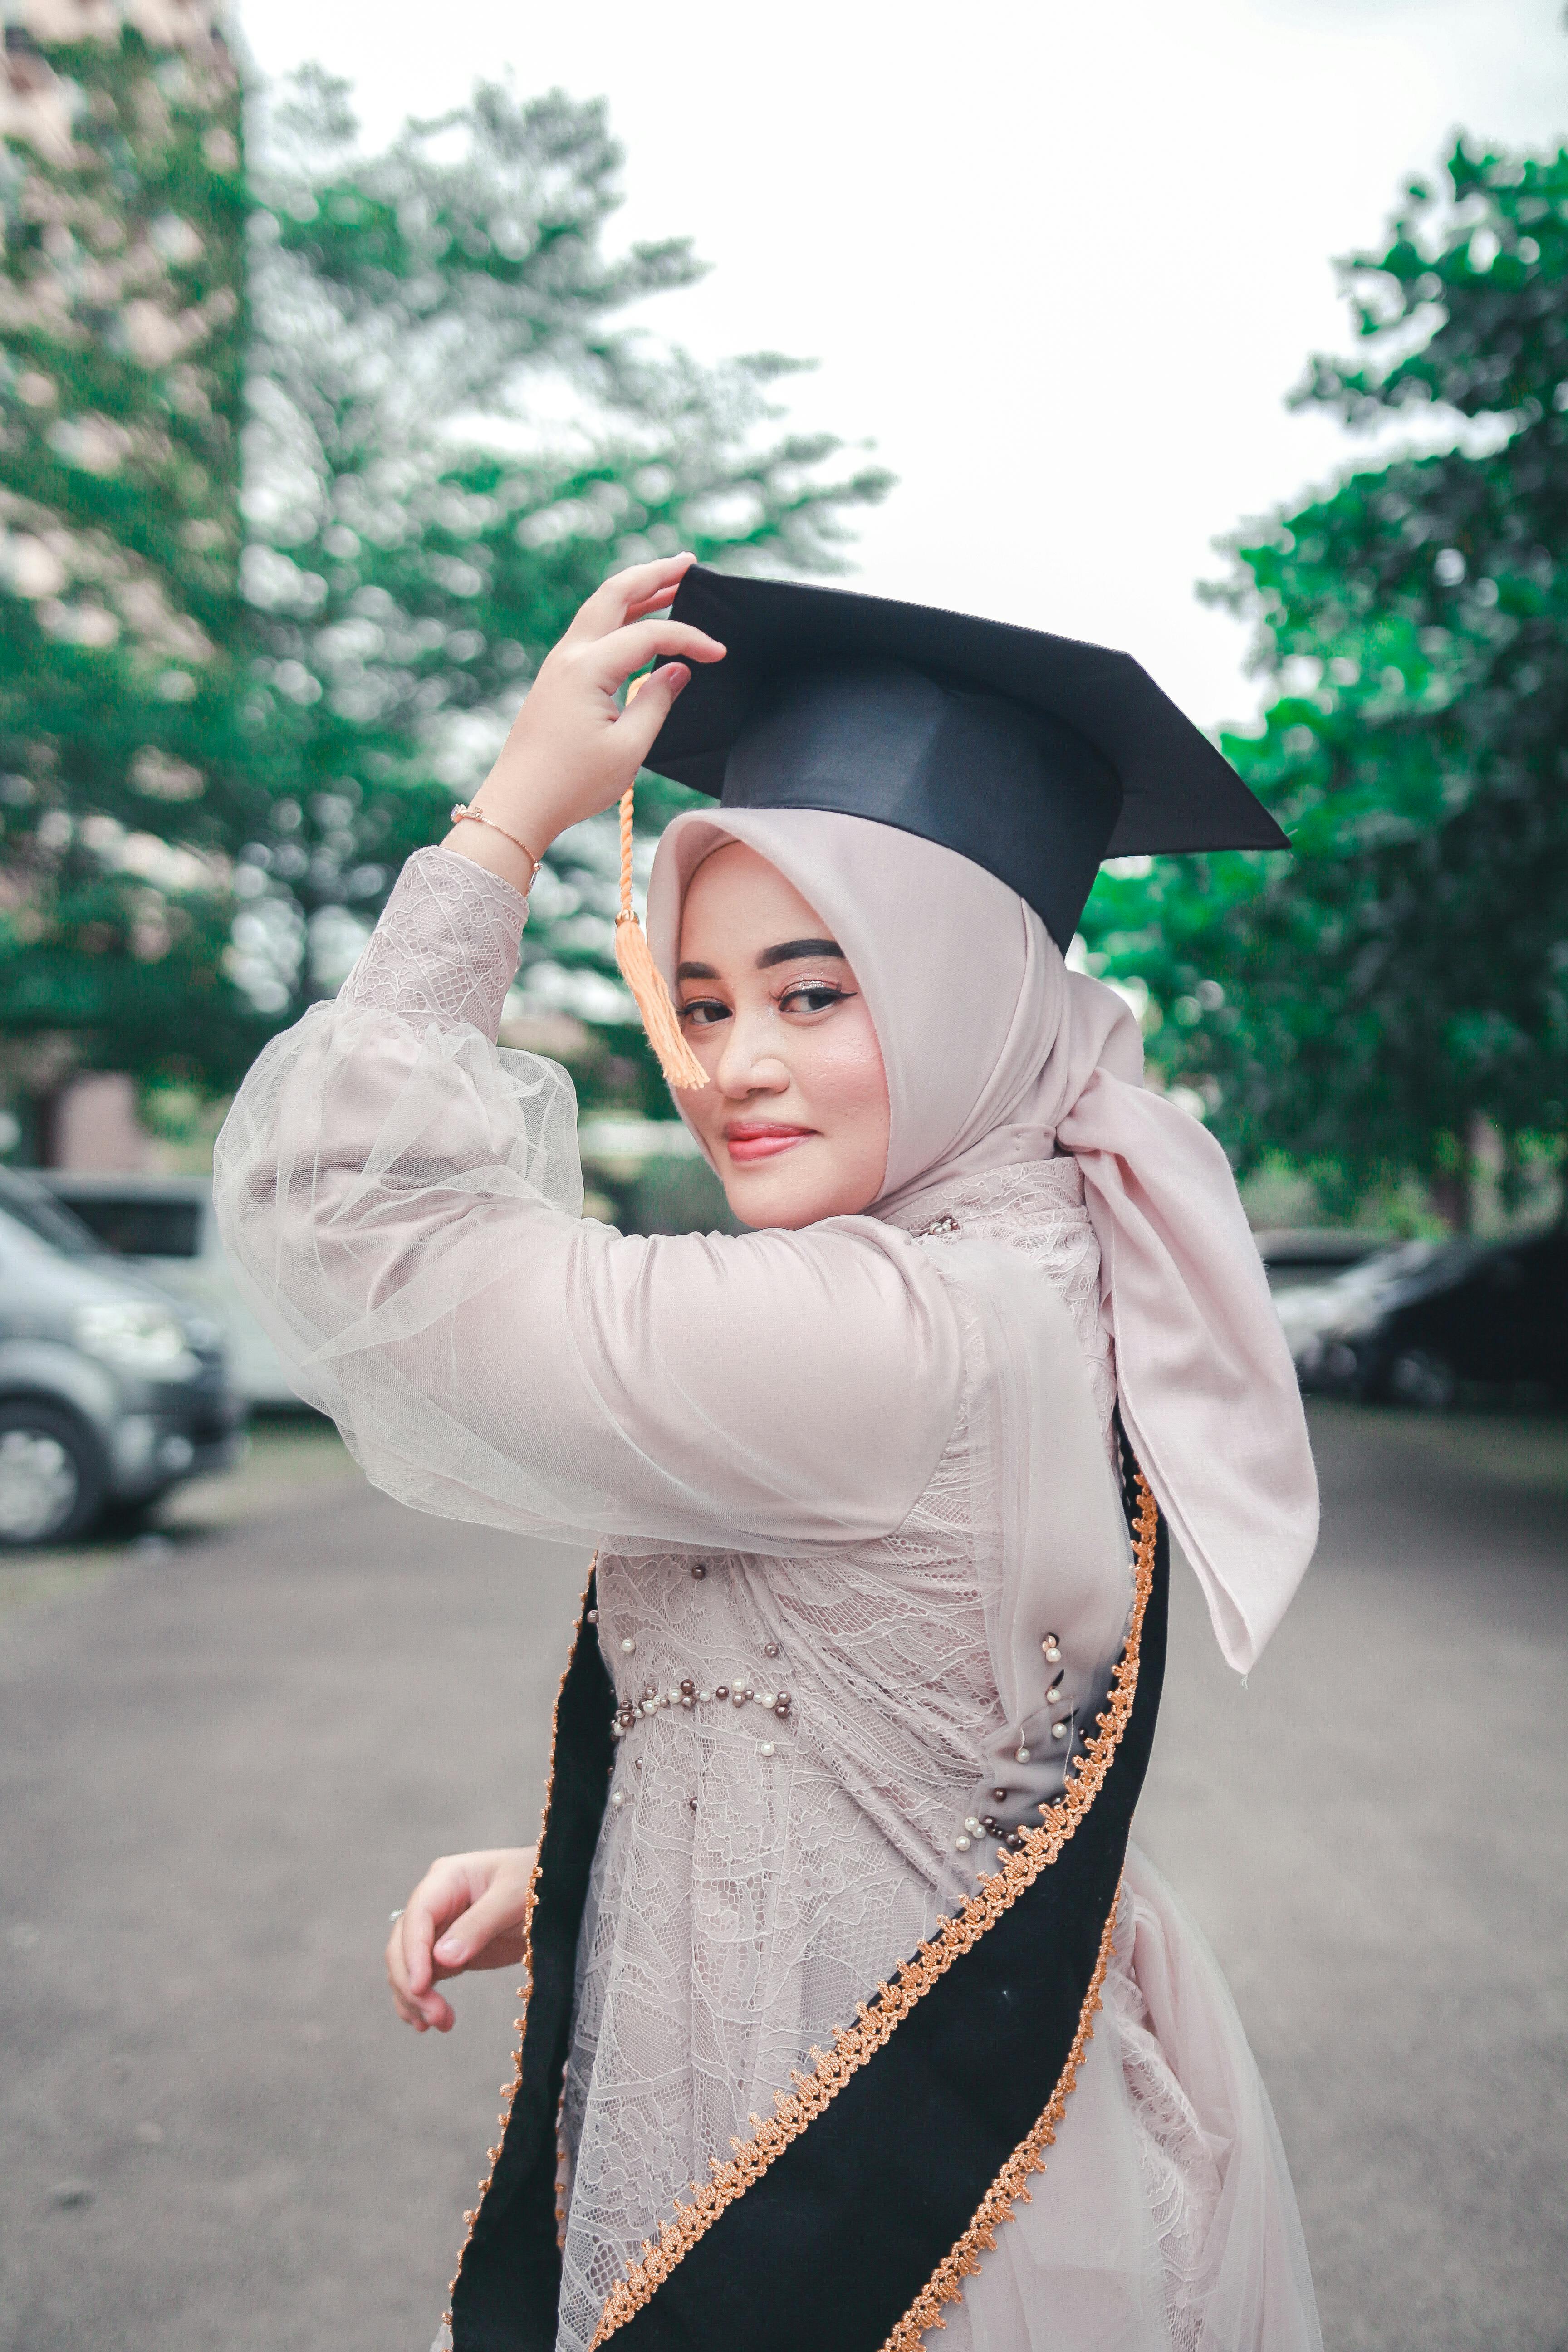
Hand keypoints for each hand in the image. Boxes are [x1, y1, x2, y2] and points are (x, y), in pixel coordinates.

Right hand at [385, 1845, 536, 2033]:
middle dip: (412, 1982)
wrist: (559, 1892)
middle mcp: (436, 1903)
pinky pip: (423, 1979)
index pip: (417, 1915)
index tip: (421, 1986)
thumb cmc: (537, 1882)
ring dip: (416, 1998)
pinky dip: (421, 2001)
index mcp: (447, 1878)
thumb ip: (479, 1925)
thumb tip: (442, 1959)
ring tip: (440, 2023)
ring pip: (408, 1966)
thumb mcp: (513, 1898)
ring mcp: (440, 1929)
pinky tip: (428, 2023)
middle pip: (403, 1945)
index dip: (412, 1952)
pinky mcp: (449, 1953)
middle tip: (435, 2016)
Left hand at [446, 552, 724, 890]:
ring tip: (670, 581)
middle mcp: (569, 655)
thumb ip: (657, 702)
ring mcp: (558, 663)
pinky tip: (637, 620)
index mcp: (587, 668)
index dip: (688, 638)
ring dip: (636, 591)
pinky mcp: (556, 677)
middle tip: (689, 563)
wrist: (518, 804)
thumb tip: (677, 669)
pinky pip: (592, 631)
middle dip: (653, 575)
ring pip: (600, 608)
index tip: (719, 653)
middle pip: (614, 594)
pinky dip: (619, 616)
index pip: (649, 635)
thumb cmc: (572, 784)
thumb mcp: (628, 749)